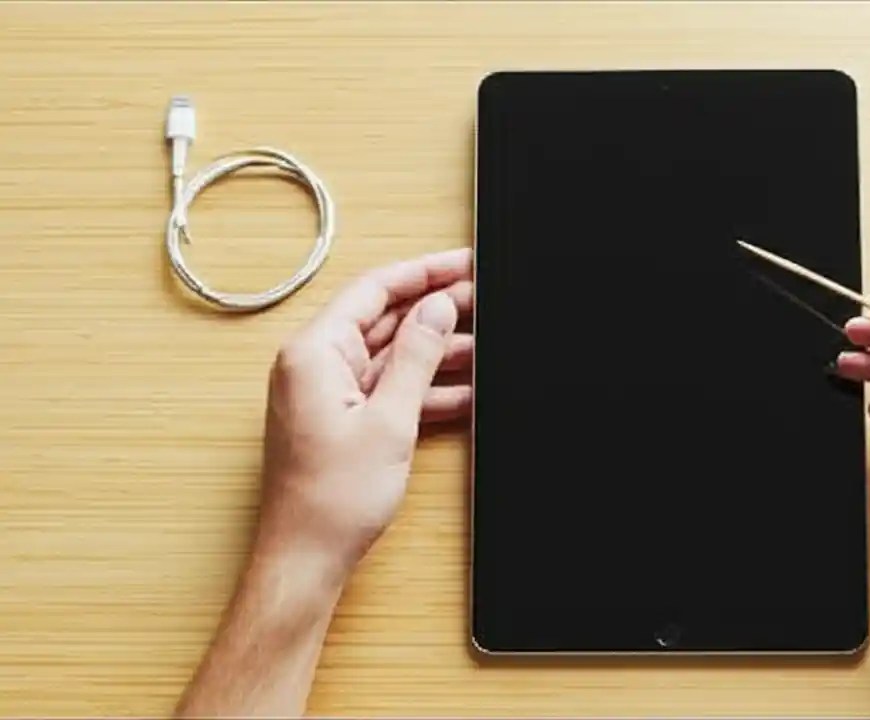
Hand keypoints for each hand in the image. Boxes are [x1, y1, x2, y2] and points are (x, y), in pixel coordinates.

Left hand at [257, 249, 473, 585]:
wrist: (307, 557)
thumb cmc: (330, 500)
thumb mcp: (390, 419)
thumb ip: (417, 356)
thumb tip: (439, 309)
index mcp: (314, 353)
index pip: (375, 290)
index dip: (425, 272)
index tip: (463, 264)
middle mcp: (314, 365)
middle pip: (383, 318)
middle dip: (436, 309)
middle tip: (482, 297)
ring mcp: (327, 392)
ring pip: (391, 355)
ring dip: (436, 352)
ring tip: (485, 343)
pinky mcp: (341, 418)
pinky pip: (387, 388)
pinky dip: (424, 388)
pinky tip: (465, 390)